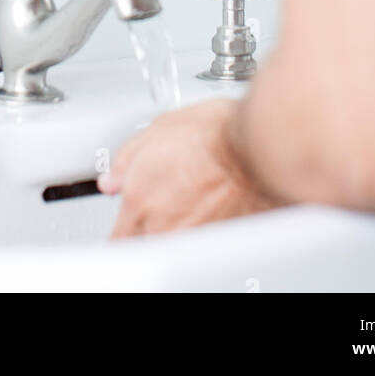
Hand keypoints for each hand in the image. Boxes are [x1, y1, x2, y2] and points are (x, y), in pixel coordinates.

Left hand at [97, 98, 288, 237]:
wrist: (261, 149)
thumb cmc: (219, 134)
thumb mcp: (161, 127)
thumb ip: (128, 159)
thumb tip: (113, 179)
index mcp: (140, 197)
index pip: (118, 235)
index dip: (125, 227)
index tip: (129, 223)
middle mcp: (161, 226)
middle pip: (144, 244)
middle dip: (151, 228)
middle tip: (171, 203)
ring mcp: (190, 240)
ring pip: (172, 246)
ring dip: (179, 231)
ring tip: (197, 203)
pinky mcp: (218, 248)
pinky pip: (202, 248)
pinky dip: (205, 234)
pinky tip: (216, 211)